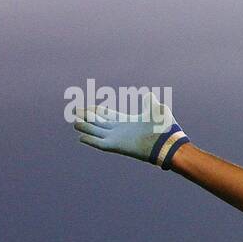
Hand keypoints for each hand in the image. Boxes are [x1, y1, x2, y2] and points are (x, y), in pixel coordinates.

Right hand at [72, 91, 190, 168]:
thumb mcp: (156, 110)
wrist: (168, 142)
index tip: (90, 106)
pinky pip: (99, 144)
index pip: (109, 115)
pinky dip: (90, 140)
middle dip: (88, 117)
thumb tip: (148, 94)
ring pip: (97, 132)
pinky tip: (80, 137)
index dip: (99, 111)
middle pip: (100, 123)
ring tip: (74, 123)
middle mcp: (121, 130)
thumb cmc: (164, 127)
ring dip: (86, 128)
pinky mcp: (116, 146)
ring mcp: (118, 139)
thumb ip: (149, 102)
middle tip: (75, 111)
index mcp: (128, 122)